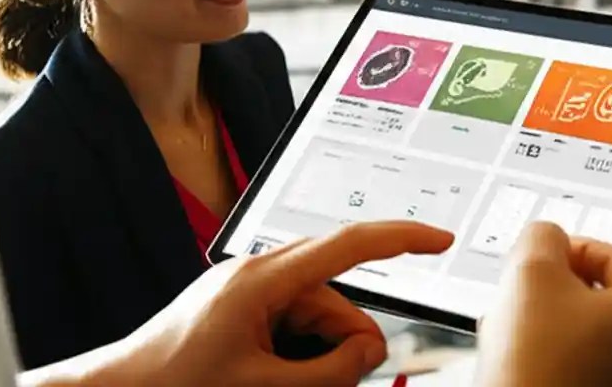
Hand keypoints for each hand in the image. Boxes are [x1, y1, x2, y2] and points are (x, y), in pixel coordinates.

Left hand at [27, 222, 453, 386]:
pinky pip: (293, 324)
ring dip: (316, 357)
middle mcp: (259, 274)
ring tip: (282, 385)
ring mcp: (249, 290)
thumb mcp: (264, 386)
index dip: (403, 239)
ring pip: (318, 318)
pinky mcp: (242, 308)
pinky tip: (274, 377)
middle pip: (338, 298)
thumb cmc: (173, 385)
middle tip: (321, 385)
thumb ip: (329, 370)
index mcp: (264, 278)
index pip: (350, 245)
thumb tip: (367, 350)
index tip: (439, 240)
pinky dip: (297, 355)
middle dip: (344, 345)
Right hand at [475, 222, 611, 386]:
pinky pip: (589, 373)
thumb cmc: (538, 372)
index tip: (535, 262)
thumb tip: (547, 237)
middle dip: (555, 294)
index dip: (564, 251)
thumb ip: (543, 237)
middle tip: (521, 300)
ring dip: (552, 329)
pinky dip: (558, 363)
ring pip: (592, 338)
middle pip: (604, 299)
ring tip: (514, 339)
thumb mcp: (530, 274)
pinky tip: (525, 368)